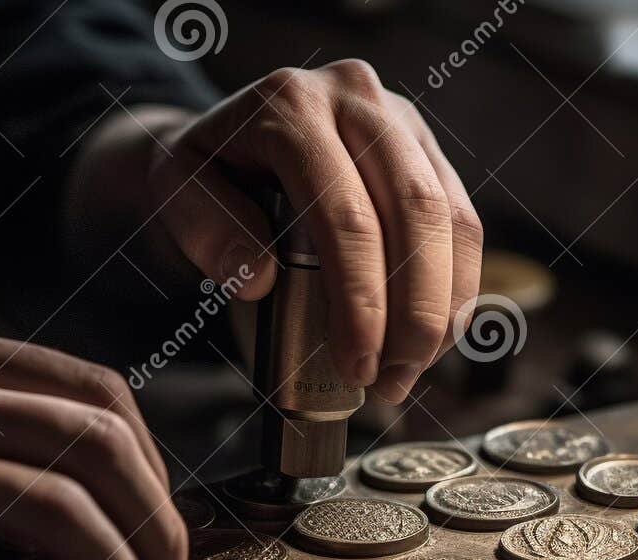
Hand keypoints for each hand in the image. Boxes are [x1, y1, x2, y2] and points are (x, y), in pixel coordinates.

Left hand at [145, 60, 483, 403]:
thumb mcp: (174, 193)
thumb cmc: (204, 173)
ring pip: (452, 219)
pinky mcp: (427, 147)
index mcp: (291, 106)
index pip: (346, 215)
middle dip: (415, 314)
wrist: (229, 136)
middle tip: (390, 382)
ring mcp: (400, 118)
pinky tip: (431, 339)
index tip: (356, 364)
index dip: (361, 300)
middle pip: (416, 215)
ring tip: (409, 371)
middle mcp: (356, 98)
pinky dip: (456, 289)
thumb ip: (204, 230)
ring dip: (443, 309)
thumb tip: (257, 276)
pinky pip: (463, 222)